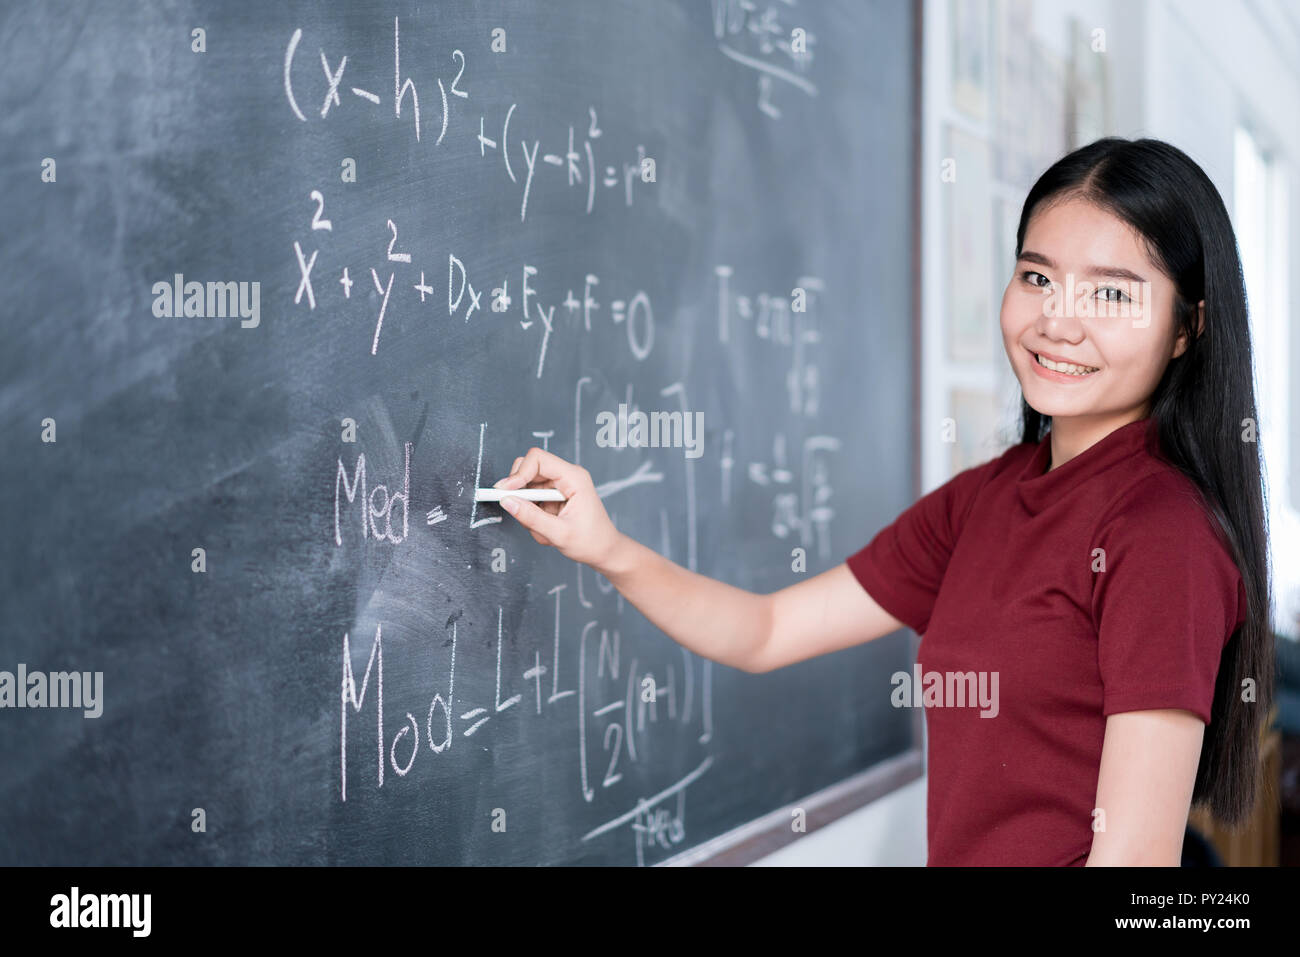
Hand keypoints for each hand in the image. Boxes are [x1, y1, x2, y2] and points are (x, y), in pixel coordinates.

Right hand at [493, 447, 621, 568]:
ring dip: (527, 507)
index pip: (538, 459)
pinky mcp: (554, 494)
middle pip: (529, 467)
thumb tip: (507, 501)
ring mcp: (560, 484)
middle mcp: (567, 476)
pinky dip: (532, 513)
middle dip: (520, 492)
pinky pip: (531, 497)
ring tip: (543, 528)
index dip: (518, 473)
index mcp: (574, 477)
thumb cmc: (590, 541)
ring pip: (527, 485)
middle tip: (521, 513)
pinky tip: (546, 526)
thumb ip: (531, 517)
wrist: (603, 550)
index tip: (505, 492)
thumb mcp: (559, 534)